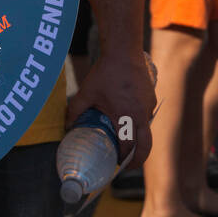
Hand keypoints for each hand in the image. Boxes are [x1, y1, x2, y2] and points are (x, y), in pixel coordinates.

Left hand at [67, 51, 155, 167]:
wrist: (124, 50)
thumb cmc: (106, 71)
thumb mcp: (87, 92)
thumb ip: (75, 110)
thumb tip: (66, 126)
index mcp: (127, 117)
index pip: (128, 148)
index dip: (122, 159)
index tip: (114, 165)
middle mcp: (141, 115)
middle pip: (146, 147)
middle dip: (137, 160)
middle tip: (126, 165)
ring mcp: (149, 107)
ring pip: (146, 131)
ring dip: (137, 140)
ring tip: (123, 143)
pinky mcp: (151, 98)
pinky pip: (146, 117)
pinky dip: (138, 124)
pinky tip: (126, 119)